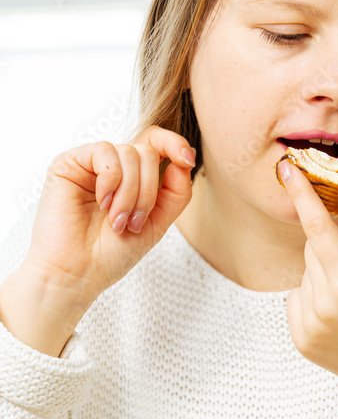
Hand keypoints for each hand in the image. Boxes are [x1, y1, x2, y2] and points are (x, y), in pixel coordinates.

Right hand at [0, 127, 193, 356]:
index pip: (156, 145)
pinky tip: (102, 203)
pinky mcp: (69, 163)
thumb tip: (185, 159)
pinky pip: (105, 151)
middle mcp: (113, 168)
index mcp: (133, 179)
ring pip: (130, 152)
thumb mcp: (157, 224)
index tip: (187, 160)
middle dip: (148, 191)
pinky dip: (111, 180)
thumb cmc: (112, 254)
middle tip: (133, 223)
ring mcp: (91, 164)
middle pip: (148, 152)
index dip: (175, 144)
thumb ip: (176, 193)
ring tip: (116, 221)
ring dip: (130, 193)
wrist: (77, 273)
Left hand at [278, 161, 337, 402]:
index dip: (303, 195)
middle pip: (312, 252)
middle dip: (331, 251)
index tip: (288, 168)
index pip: (318, 228)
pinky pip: (295, 301)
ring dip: (322, 277)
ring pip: (303, 276)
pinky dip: (312, 299)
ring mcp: (309, 327)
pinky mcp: (301, 342)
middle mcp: (324, 307)